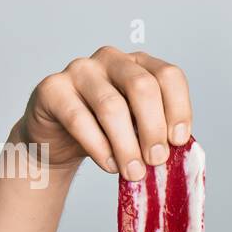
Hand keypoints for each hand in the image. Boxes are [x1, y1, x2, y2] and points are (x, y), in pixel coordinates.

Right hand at [17, 45, 193, 179]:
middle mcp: (111, 59)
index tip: (178, 142)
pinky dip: (99, 148)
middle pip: (142, 86)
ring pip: (111, 106)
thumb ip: (158, 133)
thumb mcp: (138, 130)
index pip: (168, 75)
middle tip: (157, 160)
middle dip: (153, 128)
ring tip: (134, 172)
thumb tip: (176, 151)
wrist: (59, 141)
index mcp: (140, 64)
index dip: (179, 109)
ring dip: (127, 145)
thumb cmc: (106, 133)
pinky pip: (79, 119)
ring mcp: (80, 70)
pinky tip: (109, 165)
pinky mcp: (52, 88)